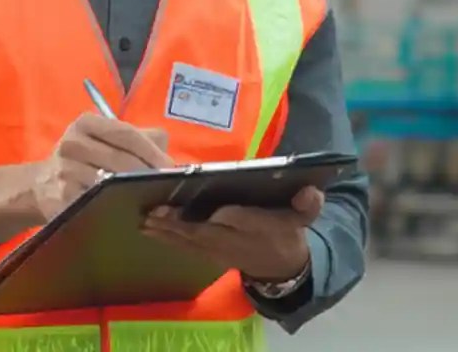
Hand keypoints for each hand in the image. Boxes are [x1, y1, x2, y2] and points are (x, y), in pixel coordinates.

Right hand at [30, 113, 172, 221]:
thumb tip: (171, 159)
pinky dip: (115, 206)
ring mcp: (64, 171)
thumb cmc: (85, 159)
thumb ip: (142, 139)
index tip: (170, 168)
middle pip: (120, 159)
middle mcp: (72, 142)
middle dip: (147, 174)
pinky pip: (96, 201)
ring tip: (152, 198)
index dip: (152, 152)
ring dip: (133, 191)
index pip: (126, 134)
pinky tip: (128, 209)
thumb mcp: (108, 139)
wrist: (40, 185)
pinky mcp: (61, 198)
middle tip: (167, 187)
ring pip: (109, 183)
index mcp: (86, 122)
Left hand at [141, 186, 323, 282]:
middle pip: (205, 233)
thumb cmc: (286, 230)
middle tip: (155, 212)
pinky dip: (167, 239)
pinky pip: (185, 247)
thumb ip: (308, 203)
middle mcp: (235, 241)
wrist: (280, 265)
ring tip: (145, 221)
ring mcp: (219, 251)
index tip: (211, 209)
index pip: (241, 221)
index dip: (227, 217)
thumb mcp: (303, 216)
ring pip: (190, 242)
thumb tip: (312, 191)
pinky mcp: (208, 254)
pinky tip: (148, 229)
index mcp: (259, 227)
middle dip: (180, 224)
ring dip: (166, 232)